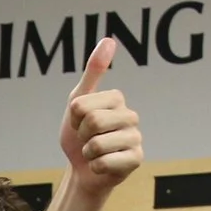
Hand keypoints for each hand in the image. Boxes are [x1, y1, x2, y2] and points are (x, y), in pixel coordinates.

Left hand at [58, 40, 141, 191]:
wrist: (82, 170)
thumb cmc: (79, 135)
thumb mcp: (78, 101)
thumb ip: (92, 72)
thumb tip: (109, 40)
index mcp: (117, 98)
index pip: (81, 106)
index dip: (74, 118)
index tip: (79, 123)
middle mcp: (131, 115)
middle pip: (93, 122)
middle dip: (81, 136)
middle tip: (87, 139)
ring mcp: (136, 138)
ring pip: (97, 144)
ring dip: (87, 152)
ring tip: (94, 152)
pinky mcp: (136, 160)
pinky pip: (104, 162)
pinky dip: (95, 166)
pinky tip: (101, 165)